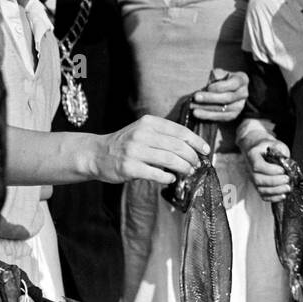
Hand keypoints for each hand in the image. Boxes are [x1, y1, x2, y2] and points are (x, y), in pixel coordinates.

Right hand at [93, 115, 207, 183]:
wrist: (96, 154)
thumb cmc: (126, 144)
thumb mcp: (143, 131)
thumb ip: (164, 136)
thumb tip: (192, 149)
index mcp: (149, 123)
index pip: (180, 131)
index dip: (196, 141)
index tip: (205, 150)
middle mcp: (142, 134)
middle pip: (178, 146)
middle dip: (192, 157)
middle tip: (197, 164)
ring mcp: (134, 151)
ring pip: (170, 160)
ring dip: (183, 167)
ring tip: (188, 172)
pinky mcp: (129, 167)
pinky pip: (156, 173)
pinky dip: (168, 177)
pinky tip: (171, 178)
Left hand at [190, 69, 246, 123]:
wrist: (228, 90)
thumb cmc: (223, 80)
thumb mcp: (221, 73)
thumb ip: (216, 75)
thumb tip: (211, 81)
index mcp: (242, 80)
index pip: (233, 84)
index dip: (220, 87)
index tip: (208, 88)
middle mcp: (244, 93)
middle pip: (228, 98)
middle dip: (210, 98)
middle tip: (196, 97)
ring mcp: (240, 106)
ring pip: (224, 109)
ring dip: (207, 109)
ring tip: (193, 107)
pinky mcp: (234, 115)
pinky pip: (221, 117)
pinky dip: (208, 116)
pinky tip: (198, 113)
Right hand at [246, 139, 292, 202]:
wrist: (258, 148)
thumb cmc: (267, 146)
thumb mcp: (275, 143)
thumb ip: (280, 151)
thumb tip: (287, 163)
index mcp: (253, 155)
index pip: (258, 166)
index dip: (270, 170)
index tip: (282, 170)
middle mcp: (250, 168)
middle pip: (258, 179)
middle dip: (275, 182)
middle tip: (287, 179)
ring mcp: (253, 178)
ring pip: (260, 189)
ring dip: (276, 191)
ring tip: (288, 188)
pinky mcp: (258, 185)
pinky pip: (263, 195)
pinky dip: (273, 198)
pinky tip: (283, 195)